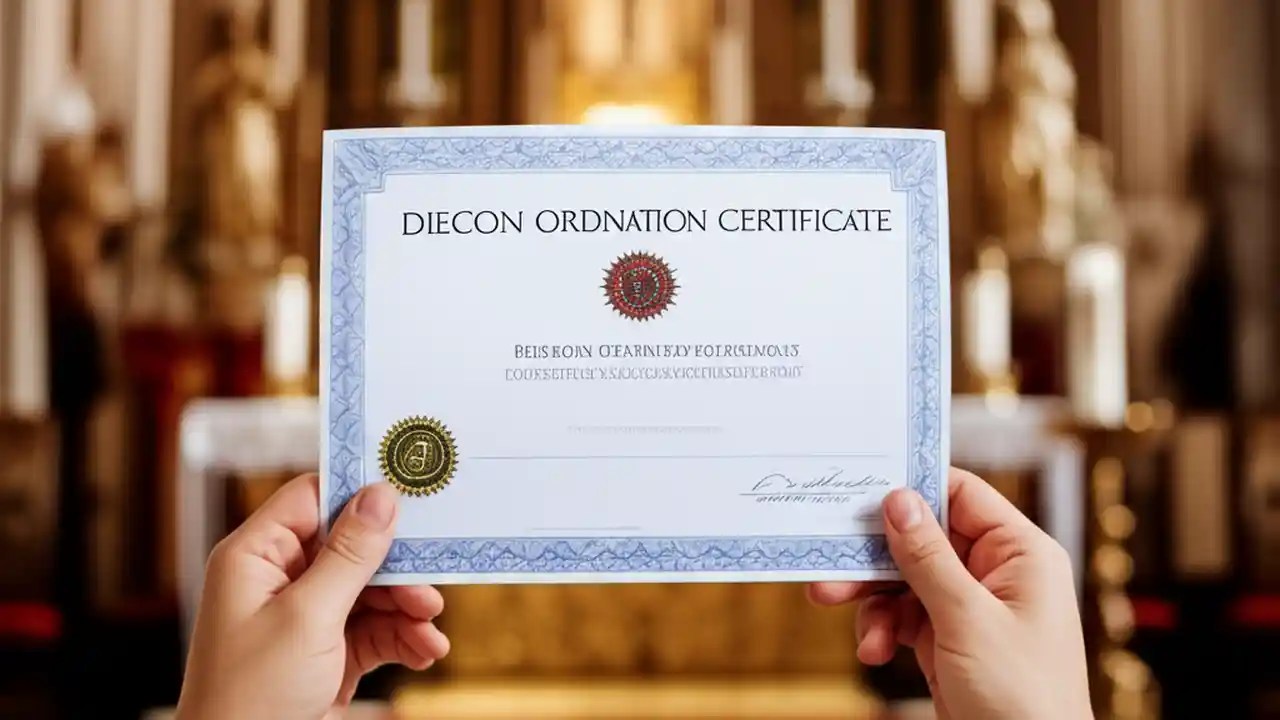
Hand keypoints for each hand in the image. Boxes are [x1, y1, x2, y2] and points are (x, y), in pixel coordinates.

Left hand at [176, 475, 449, 719]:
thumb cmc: (251, 696)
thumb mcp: (307, 617)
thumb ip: (349, 555)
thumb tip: (380, 495)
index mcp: (256, 556)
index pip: (311, 498)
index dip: (357, 490)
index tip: (408, 487)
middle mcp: (279, 580)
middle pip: (352, 546)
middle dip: (395, 566)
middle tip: (431, 578)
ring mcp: (304, 618)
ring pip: (371, 590)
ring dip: (407, 607)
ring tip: (430, 627)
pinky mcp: (327, 653)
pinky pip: (375, 630)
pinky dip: (403, 638)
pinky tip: (424, 650)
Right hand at [809, 468, 1090, 719]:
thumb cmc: (1023, 697)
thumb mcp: (968, 620)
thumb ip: (928, 558)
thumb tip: (899, 500)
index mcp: (1020, 553)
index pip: (962, 495)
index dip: (914, 487)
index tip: (863, 486)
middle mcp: (997, 573)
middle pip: (923, 539)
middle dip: (875, 553)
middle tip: (829, 558)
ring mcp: (971, 607)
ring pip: (905, 579)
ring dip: (870, 596)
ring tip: (833, 604)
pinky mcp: (949, 639)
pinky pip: (903, 615)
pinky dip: (882, 628)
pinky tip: (872, 650)